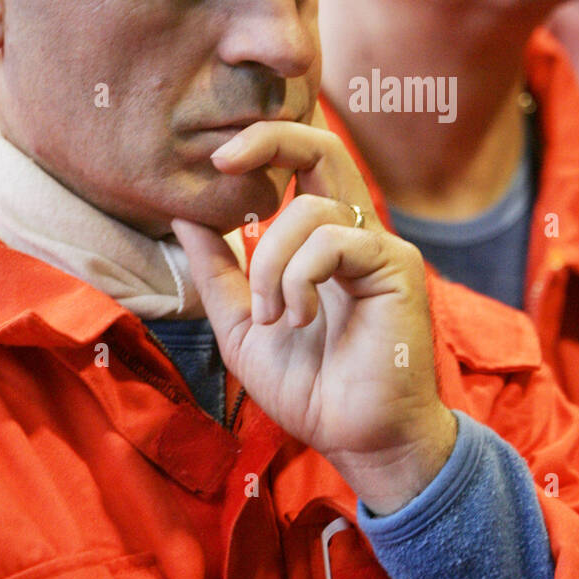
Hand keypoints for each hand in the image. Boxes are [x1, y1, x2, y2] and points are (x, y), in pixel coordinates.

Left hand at [171, 121, 456, 513]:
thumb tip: (183, 217)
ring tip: (273, 316)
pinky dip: (299, 279)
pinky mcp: (396, 267)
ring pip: (312, 208)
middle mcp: (356, 232)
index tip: (214, 162)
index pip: (303, 163)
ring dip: (271, 262)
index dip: (262, 144)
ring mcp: (380, 246)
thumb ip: (219, 273)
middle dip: (269, 139)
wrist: (359, 439)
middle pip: (323, 146)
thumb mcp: (243, 327)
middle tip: (221, 161)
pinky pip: (334, 242)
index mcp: (323, 240)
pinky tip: (299, 319)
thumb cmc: (311, 388)